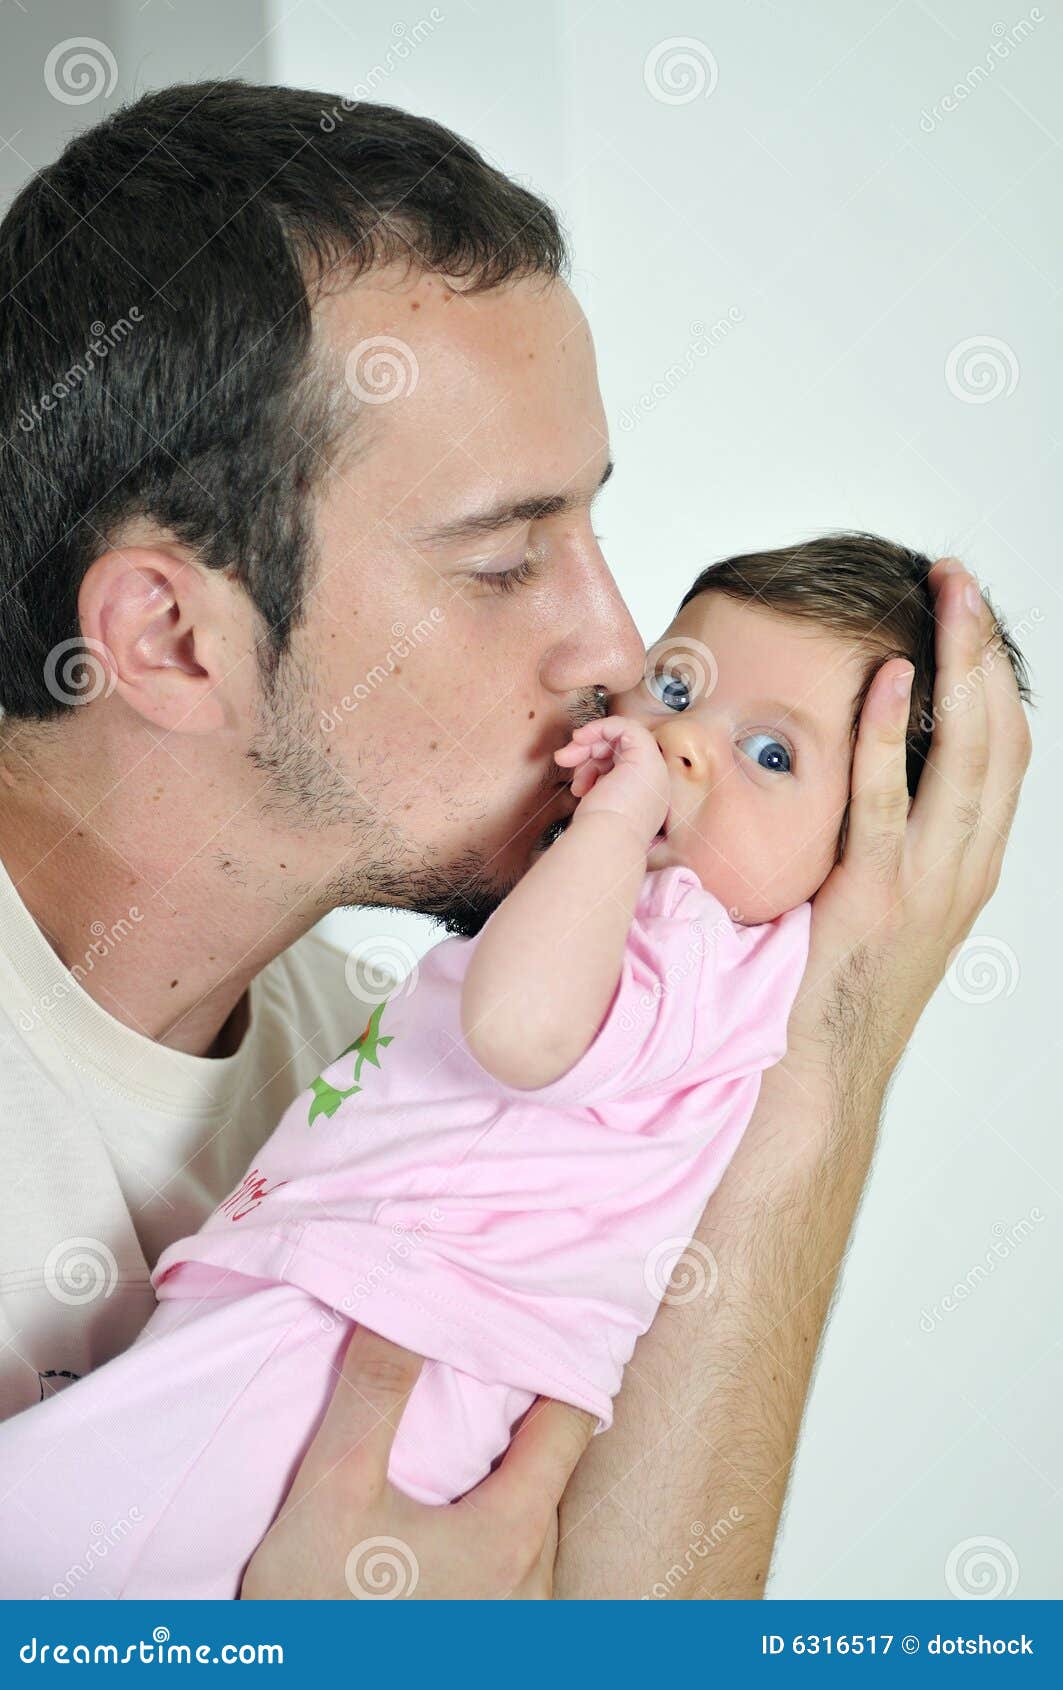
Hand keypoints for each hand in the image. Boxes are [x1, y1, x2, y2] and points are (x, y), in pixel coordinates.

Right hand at [240, 1326, 595, 1599]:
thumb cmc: (319, 1611)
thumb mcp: (334, 1490)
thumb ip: (373, 1393)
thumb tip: (399, 1303)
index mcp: (513, 1535)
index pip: (570, 1421)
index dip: (556, 1364)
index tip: (532, 1322)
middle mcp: (535, 1584)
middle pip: (548, 1470)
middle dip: (520, 1421)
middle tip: (485, 1367)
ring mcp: (520, 1622)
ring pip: (530, 1520)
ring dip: (503, 1480)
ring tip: (461, 1439)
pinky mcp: (493, 1645)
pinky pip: (512, 1566)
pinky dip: (490, 1527)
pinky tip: (445, 1516)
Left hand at [554, 714, 668, 847]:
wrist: (606, 844)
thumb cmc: (597, 836)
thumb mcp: (596, 805)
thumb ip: (597, 786)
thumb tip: (581, 774)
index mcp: (644, 798)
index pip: (622, 767)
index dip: (596, 765)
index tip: (575, 777)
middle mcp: (653, 783)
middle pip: (619, 751)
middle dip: (587, 751)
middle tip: (563, 760)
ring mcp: (653, 769)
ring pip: (620, 739)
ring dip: (587, 744)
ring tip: (565, 760)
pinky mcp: (646, 755)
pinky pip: (626, 726)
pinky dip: (600, 727)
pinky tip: (580, 738)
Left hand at [792, 557, 1031, 1084]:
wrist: (818, 1071)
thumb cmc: (829, 981)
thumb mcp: (873, 895)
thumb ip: (879, 834)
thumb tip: (848, 764)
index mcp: (971, 862)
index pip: (1005, 751)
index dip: (995, 678)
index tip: (969, 615)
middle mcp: (967, 867)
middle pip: (1001, 737)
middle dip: (984, 651)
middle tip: (960, 579)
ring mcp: (932, 886)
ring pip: (967, 759)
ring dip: (958, 670)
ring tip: (945, 599)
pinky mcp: (881, 901)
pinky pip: (891, 805)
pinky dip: (895, 739)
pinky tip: (890, 680)